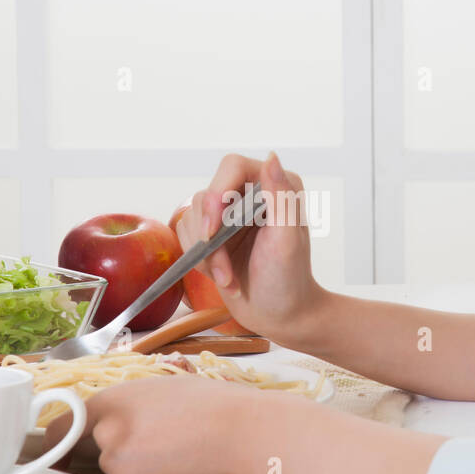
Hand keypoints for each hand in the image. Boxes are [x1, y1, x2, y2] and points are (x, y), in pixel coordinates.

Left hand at [76, 376, 264, 473]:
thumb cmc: (213, 406)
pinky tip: (182, 471)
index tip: (67, 451)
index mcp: (110, 402)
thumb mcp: (160, 390)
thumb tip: (114, 421)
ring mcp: (119, 468)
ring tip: (179, 453)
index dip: (63, 441)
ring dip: (139, 469)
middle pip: (96, 451)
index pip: (61, 427)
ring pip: (118, 473)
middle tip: (157, 444)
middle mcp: (106, 435)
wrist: (243, 434)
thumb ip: (126, 407)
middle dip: (118, 451)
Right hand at [177, 152, 326, 346]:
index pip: (232, 167)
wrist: (280, 316)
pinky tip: (223, 278)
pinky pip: (186, 234)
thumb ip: (281, 197)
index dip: (216, 194)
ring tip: (228, 278)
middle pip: (207, 194)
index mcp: (276, 186)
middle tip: (222, 268)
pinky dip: (200, 261)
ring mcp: (231, 214)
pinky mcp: (214, 234)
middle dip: (210, 236)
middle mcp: (251, 194)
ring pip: (193, 216)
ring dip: (206, 254)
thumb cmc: (288, 281)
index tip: (214, 229)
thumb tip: (272, 157)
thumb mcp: (287, 240)